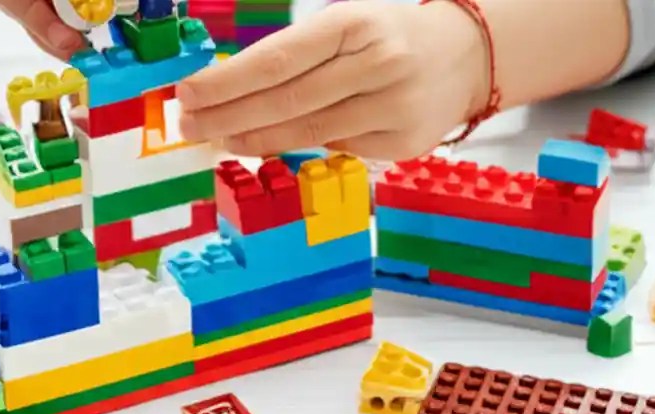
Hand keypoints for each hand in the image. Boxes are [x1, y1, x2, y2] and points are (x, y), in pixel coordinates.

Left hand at [176, 1, 488, 159]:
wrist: (465, 55)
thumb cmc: (387, 37)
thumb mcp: (345, 25)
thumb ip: (295, 55)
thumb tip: (228, 90)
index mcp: (355, 24)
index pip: (278, 58)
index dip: (227, 81)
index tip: (189, 93)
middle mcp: (377, 63)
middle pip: (287, 99)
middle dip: (228, 115)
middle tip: (189, 126)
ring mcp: (392, 105)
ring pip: (307, 131)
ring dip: (254, 138)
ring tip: (219, 138)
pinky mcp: (402, 141)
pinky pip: (336, 149)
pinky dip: (299, 146)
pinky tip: (270, 144)